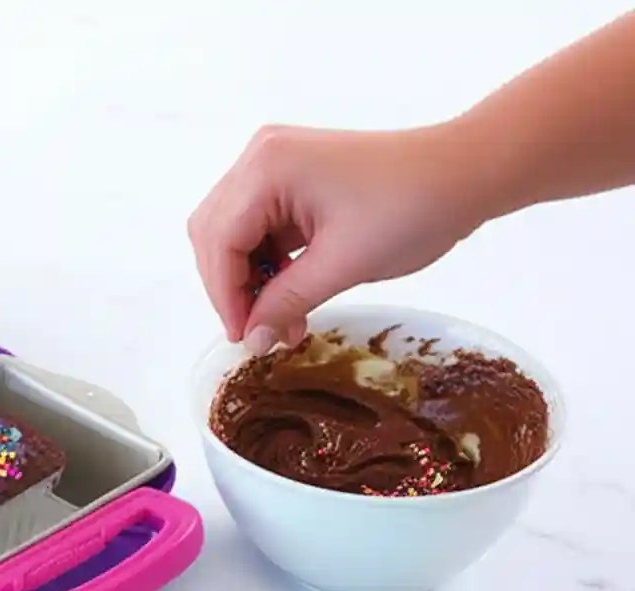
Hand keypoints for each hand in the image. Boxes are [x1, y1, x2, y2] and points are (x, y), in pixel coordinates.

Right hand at [187, 123, 490, 353]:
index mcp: (267, 169)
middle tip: (258, 332)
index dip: (225, 295)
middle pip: (215, 233)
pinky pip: (259, 225)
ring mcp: (275, 163)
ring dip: (249, 278)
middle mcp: (260, 157)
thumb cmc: (412, 208)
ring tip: (280, 319)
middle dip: (231, 287)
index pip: (219, 240)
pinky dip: (267, 263)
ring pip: (232, 231)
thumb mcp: (343, 265)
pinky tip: (289, 295)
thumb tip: (251, 341)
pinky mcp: (292, 177)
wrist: (467, 172)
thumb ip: (287, 302)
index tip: (244, 338)